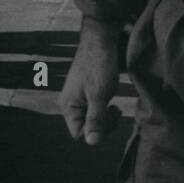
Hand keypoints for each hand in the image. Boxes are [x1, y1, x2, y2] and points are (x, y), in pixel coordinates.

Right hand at [60, 17, 121, 144]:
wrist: (100, 39)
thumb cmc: (99, 65)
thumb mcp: (99, 95)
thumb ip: (95, 119)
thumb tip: (92, 143)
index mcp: (68, 106)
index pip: (79, 134)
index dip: (97, 130)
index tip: (111, 114)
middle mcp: (69, 103)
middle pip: (86, 127)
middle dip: (103, 122)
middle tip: (115, 109)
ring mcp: (77, 96)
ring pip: (92, 117)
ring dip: (105, 114)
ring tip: (113, 101)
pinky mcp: (85, 90)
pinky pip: (94, 107)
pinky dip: (104, 105)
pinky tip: (110, 95)